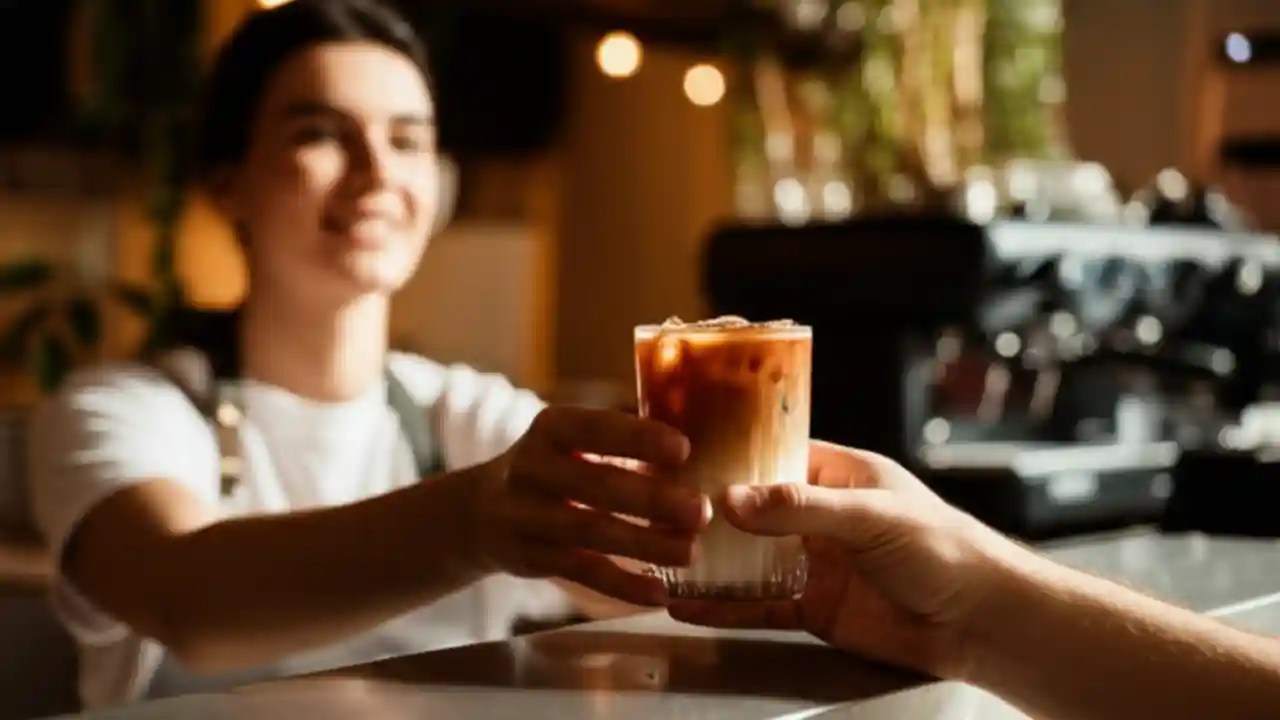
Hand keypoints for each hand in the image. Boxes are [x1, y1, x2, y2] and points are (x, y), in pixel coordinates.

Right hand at [474, 406, 710, 606]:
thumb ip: (620, 435)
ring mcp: (526, 515)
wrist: (479, 511)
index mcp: (550, 428)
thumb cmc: (552, 465)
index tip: (683, 449)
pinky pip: (581, 572)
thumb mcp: (570, 439)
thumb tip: (693, 427)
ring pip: (589, 531)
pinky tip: (659, 594)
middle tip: (700, 510)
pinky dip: (622, 584)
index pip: (593, 428)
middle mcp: (532, 468)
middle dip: (650, 499)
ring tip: (689, 551)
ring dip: (643, 544)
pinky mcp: (531, 557)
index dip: (637, 438)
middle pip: (594, 485)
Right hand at [669, 441, 1015, 679]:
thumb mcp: (870, 515)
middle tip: (660, 510)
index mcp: (839, 473)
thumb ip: (802, 506)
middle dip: (709, 512)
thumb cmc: (946, 548)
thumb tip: (736, 499)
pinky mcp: (814, 608)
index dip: (730, 456)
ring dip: (709, 561)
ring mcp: (814, 563)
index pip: (772, 454)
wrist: (981, 623)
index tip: (684, 455)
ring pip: (747, 560)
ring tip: (661, 557)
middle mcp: (820, 515)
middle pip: (751, 509)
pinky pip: (759, 606)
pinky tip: (689, 605)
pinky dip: (724, 607)